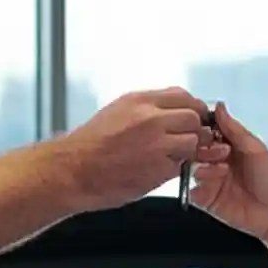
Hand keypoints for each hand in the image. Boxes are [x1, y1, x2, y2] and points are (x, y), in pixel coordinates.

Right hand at [60, 87, 225, 210]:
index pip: (184, 97)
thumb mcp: (118, 111)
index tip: (193, 117)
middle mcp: (151, 118)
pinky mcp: (159, 168)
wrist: (73, 171)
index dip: (193, 108)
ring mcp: (157, 144)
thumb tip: (173, 108)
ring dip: (188, 150)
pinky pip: (181, 165)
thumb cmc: (90, 145)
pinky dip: (175, 169)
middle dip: (194, 129)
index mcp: (140, 101)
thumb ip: (147, 107)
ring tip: (170, 156)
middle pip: (194, 117)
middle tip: (188, 139)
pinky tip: (157, 169)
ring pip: (193, 141)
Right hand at [190, 103, 267, 244]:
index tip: (204, 128)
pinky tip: (209, 187)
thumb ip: (234, 129)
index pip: (207, 132)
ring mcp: (210, 180)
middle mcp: (217, 162)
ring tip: (221, 172)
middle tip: (220, 153)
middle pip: (196, 150)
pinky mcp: (206, 199)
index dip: (204, 129)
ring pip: (192, 169)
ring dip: (204, 168)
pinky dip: (197, 188)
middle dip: (203, 149)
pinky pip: (192, 191)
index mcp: (229, 147)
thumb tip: (219, 106)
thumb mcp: (255, 149)